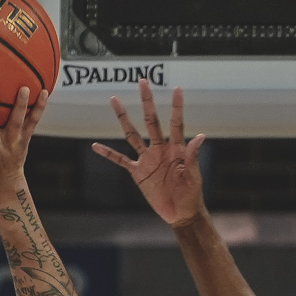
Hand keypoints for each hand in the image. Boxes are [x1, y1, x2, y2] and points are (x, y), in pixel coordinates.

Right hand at [91, 81, 206, 228]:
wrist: (181, 213)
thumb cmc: (191, 194)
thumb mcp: (193, 176)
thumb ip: (193, 156)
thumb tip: (200, 136)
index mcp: (176, 149)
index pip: (176, 123)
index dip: (177, 106)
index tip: (177, 88)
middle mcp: (160, 149)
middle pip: (151, 120)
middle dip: (147, 101)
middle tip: (143, 81)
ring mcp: (147, 159)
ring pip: (132, 134)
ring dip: (123, 118)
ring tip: (114, 100)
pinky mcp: (138, 172)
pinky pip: (120, 160)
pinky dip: (108, 154)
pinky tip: (95, 146)